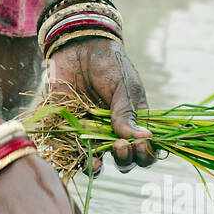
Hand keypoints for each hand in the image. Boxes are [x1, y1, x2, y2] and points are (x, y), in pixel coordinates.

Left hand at [48, 35, 155, 172]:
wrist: (78, 47)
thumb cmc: (109, 64)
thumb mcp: (125, 87)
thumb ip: (127, 113)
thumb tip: (145, 138)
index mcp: (135, 122)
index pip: (145, 148)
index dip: (145, 153)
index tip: (140, 144)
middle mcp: (114, 132)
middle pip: (125, 160)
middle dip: (125, 159)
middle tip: (120, 145)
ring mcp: (92, 132)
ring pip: (99, 161)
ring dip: (101, 165)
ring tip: (99, 159)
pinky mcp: (68, 129)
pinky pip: (72, 151)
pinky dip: (76, 158)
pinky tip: (81, 157)